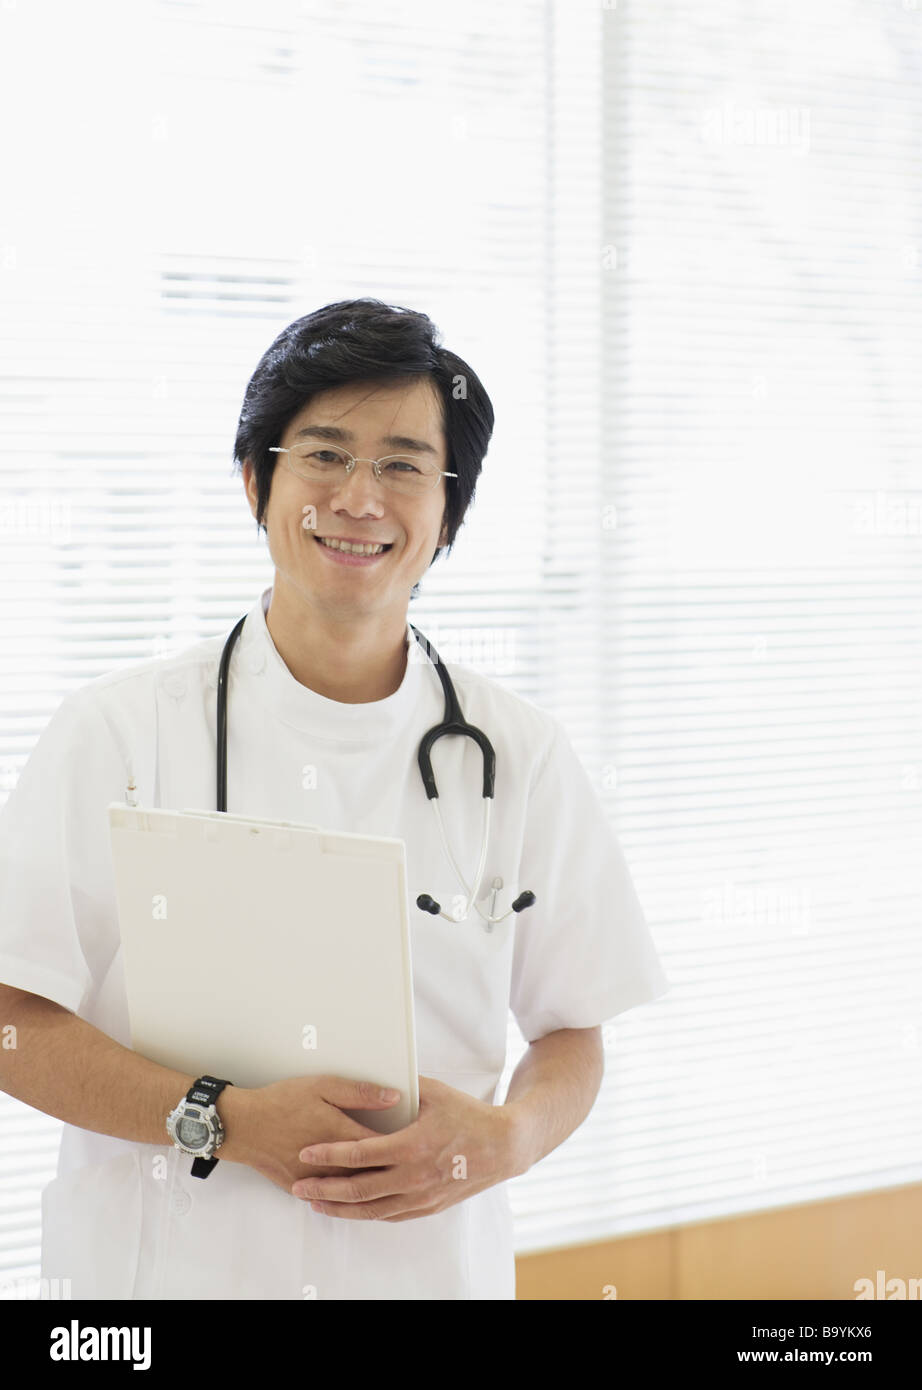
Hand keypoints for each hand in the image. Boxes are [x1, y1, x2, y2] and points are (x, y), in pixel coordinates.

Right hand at [219, 1075, 402, 1194]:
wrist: (244, 1126)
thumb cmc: (283, 1102)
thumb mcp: (323, 1086)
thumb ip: (360, 1092)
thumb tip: (394, 1097)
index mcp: (342, 1136)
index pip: (385, 1147)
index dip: (406, 1144)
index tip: (422, 1141)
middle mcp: (333, 1165)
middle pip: (374, 1174)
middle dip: (396, 1170)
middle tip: (416, 1164)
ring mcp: (318, 1181)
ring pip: (356, 1192)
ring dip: (376, 1187)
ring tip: (396, 1180)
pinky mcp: (304, 1189)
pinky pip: (334, 1198)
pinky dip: (351, 1196)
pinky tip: (364, 1191)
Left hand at [290, 1074, 518, 1221]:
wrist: (503, 1147)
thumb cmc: (469, 1116)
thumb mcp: (434, 1093)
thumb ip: (401, 1087)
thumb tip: (374, 1076)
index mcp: (411, 1146)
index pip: (358, 1154)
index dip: (328, 1155)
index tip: (306, 1153)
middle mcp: (414, 1176)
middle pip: (358, 1188)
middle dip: (324, 1189)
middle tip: (299, 1187)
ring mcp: (421, 1196)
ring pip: (371, 1209)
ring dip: (341, 1208)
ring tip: (317, 1204)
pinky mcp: (429, 1206)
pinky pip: (390, 1215)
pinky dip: (367, 1213)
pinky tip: (352, 1209)